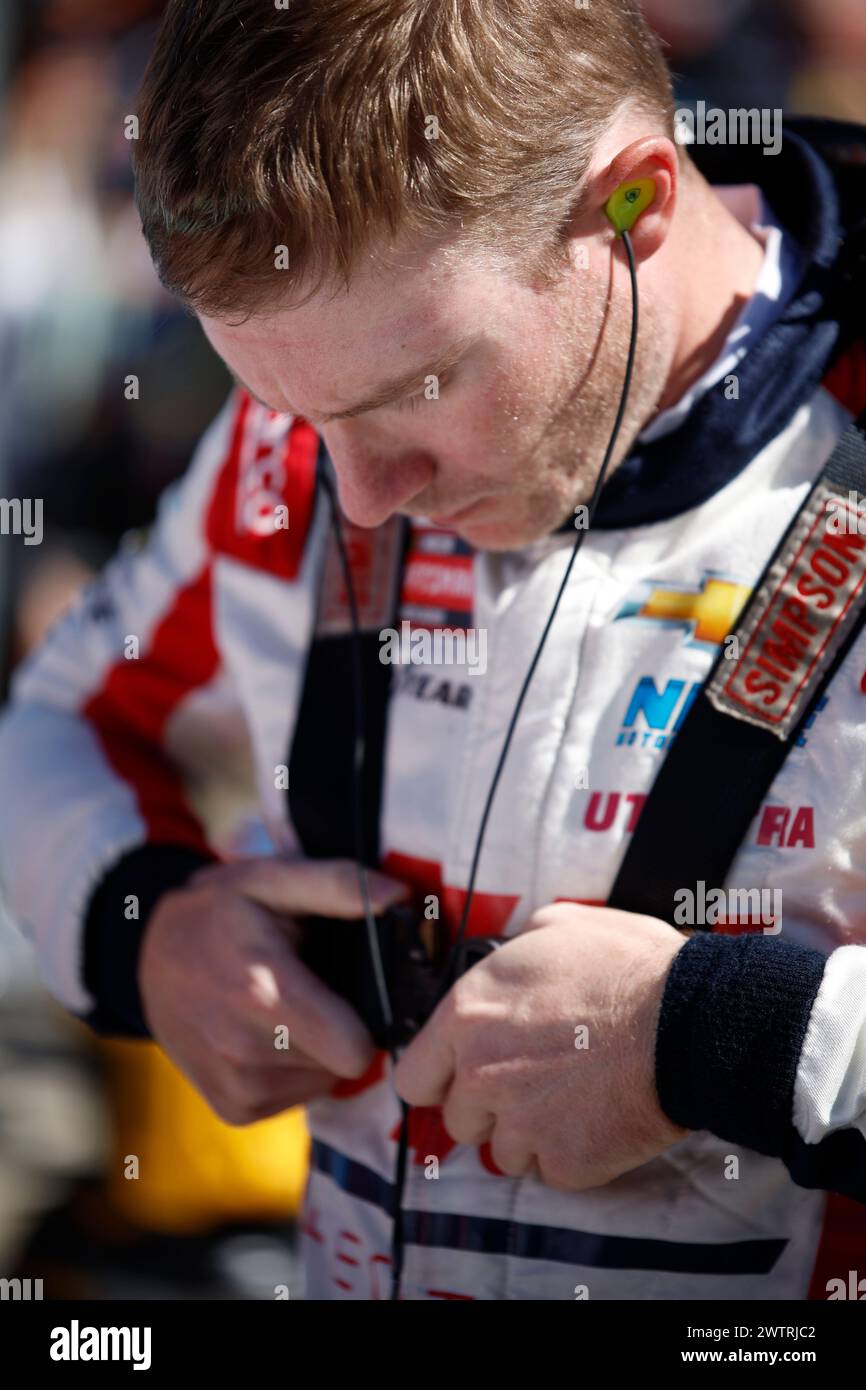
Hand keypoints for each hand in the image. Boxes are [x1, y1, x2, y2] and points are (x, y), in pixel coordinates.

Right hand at [139, 857, 405, 1124]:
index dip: (367, 1018)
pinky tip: (266, 1033)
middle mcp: (244, 1052)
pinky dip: (292, 1069)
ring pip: (323, 1081)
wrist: (146, 957)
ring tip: (282, 1007)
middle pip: (343, 1063)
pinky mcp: (233, 1109)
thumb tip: (396, 895)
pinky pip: (297, 1096)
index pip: (354, 1050)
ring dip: (315, 1049)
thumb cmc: (219, 913)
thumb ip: (335, 885)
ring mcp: (236, 1088)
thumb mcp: (270, 879)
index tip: (352, 991)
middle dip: (337, 1026)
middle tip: (308, 988)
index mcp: (262, 994)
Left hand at [394, 902, 688, 1189]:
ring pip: (503, 1152)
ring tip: (574, 1100)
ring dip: (531, 1134)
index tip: (458, 1079)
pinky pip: (552, 1170)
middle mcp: (481, 1072)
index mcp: (469, 1014)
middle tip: (535, 1084)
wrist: (689, 1022)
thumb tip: (514, 951)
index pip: (414, 1077)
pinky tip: (599, 1119)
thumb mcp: (560, 926)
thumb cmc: (630, 969)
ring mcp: (520, 1122)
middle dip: (491, 1108)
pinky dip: (572, 1154)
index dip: (438, 1078)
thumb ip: (519, 946)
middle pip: (458, 1120)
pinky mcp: (562, 1161)